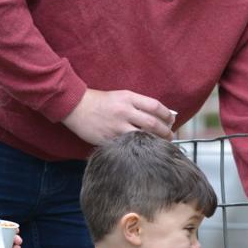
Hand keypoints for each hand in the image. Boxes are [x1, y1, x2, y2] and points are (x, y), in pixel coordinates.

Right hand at [61, 88, 175, 145]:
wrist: (75, 107)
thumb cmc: (100, 101)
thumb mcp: (120, 96)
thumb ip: (138, 104)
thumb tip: (158, 115)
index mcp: (128, 98)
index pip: (155, 106)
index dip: (167, 114)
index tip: (171, 120)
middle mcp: (124, 111)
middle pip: (152, 123)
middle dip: (165, 131)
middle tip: (170, 136)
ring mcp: (116, 126)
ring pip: (142, 136)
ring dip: (155, 142)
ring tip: (161, 145)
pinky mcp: (109, 139)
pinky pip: (128, 145)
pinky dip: (139, 148)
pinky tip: (144, 150)